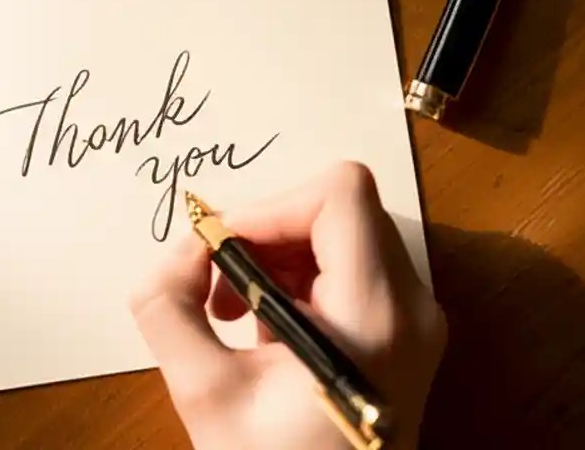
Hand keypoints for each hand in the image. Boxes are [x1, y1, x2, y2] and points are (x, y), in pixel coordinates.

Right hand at [130, 162, 445, 449]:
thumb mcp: (202, 390)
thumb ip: (168, 305)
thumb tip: (184, 250)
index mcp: (374, 317)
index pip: (340, 194)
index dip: (270, 206)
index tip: (225, 251)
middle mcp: (412, 306)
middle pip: (338, 208)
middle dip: (266, 233)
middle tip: (219, 285)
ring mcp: (416, 318)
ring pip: (343, 231)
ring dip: (277, 255)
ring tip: (236, 312)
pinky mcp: (407, 329)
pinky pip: (351, 265)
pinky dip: (299, 277)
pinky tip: (266, 327)